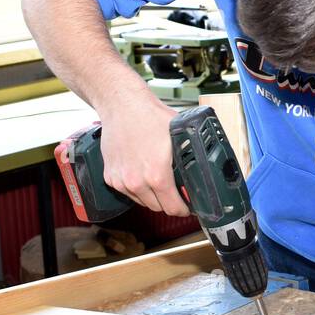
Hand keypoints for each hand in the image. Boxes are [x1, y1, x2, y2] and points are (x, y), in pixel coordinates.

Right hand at [96, 90, 190, 216]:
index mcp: (157, 175)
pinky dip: (136, 187)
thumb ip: (191, 158)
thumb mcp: (180, 137)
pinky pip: (127, 192)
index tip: (186, 206)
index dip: (183, 209)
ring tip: (158, 180)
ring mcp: (121, 181)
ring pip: (142, 201)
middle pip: (158, 207)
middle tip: (174, 192)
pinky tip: (141, 174)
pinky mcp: (110, 177)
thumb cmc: (150, 117)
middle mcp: (137, 182)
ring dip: (151, 196)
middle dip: (168, 202)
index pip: (173, 208)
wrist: (122, 105)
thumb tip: (204, 173)